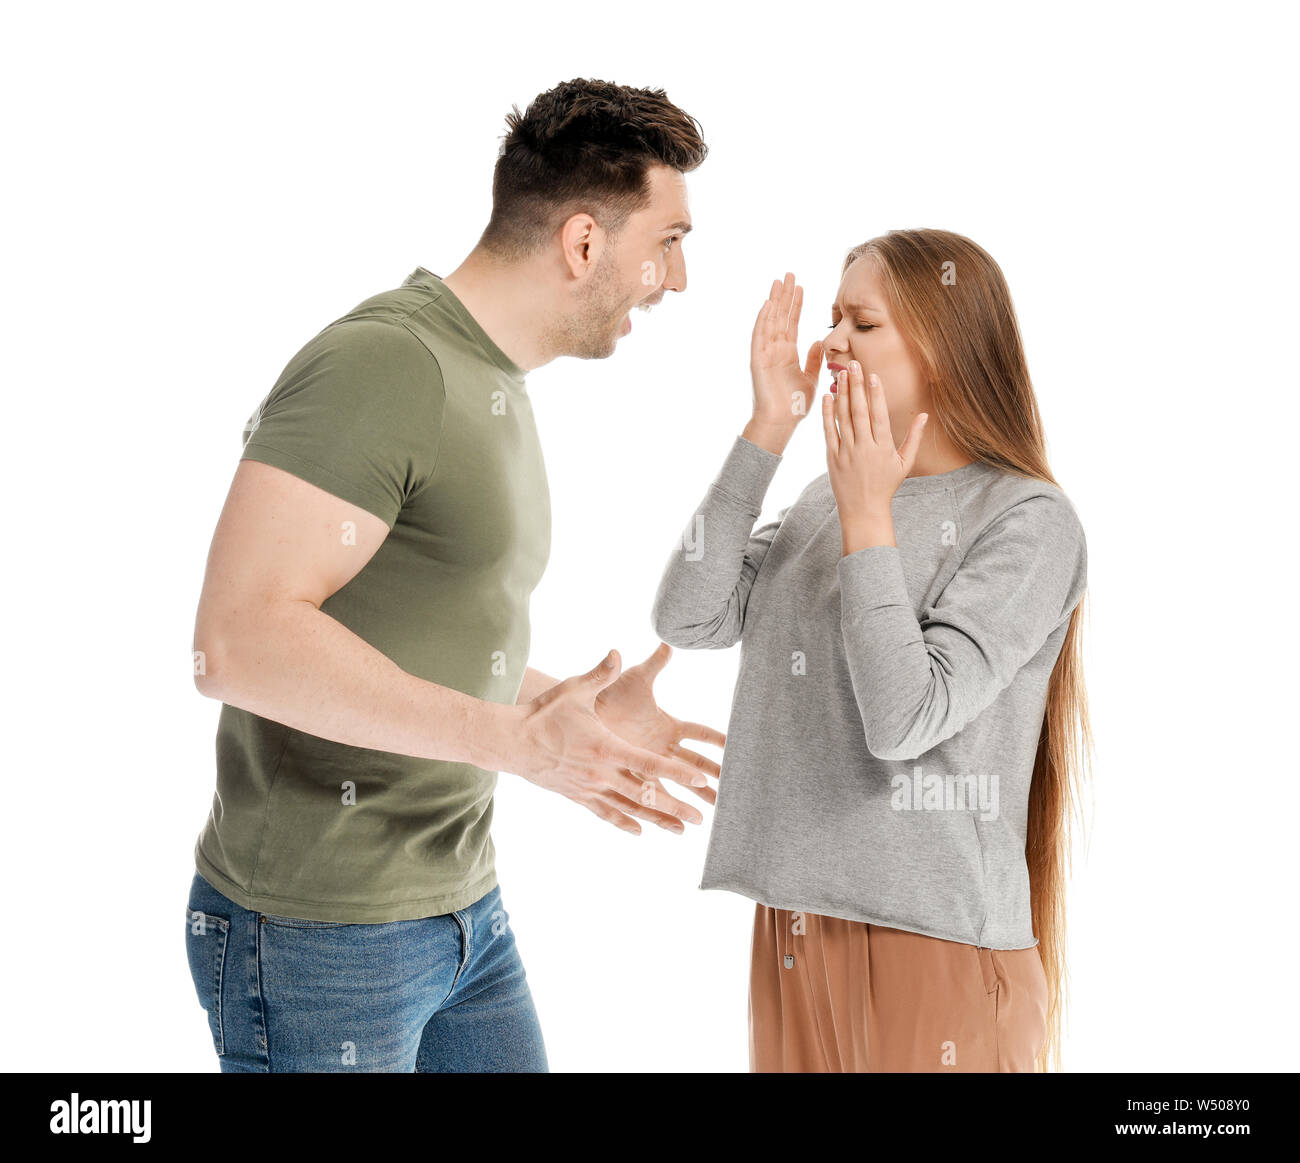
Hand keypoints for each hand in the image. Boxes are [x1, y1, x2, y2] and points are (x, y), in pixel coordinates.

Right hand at [498, 649, 713, 834]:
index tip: (700, 782)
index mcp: (607, 747)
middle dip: (676, 806)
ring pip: (630, 809)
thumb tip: (617, 652)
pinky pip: (606, 813)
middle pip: (645, 794)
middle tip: (701, 819)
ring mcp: (590, 788)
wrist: (511, 742)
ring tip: (680, 830)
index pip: (650, 764)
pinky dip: (625, 822)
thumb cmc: (543, 714)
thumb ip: (601, 675)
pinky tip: (640, 831)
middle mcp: (602, 773)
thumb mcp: (574, 690)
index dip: (677, 774)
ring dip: (657, 820)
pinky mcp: (578, 795)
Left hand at [595, 642, 725, 807]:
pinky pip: (653, 796)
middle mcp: (662, 746)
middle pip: (695, 764)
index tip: (737, 746)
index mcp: (667, 724)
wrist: (580, 715)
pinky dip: (666, 810)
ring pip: (679, 785)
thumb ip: (653, 665)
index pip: (700, 734)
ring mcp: (649, 762)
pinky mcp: (633, 775)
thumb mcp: (634, 680)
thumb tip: (668, 643)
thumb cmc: (608, 695)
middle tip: (737, 789)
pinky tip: (677, 826)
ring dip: (695, 799)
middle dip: (716, 777)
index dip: (718, 740)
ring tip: (714, 816)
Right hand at [747, 272, 824, 453]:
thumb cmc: (795, 406)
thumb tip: (818, 342)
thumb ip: (814, 360)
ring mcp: (765, 354)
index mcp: (787, 354)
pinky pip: (760, 337)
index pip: (792, 323)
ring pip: (770, 322)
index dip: (796, 305)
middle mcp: (775, 350)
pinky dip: (763, 321)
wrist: (781, 422)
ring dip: (774, 302)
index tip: (801, 287)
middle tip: (789, 274)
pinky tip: (768, 305)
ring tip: (779, 281)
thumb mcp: (811, 379)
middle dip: (785, 295)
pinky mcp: (758, 361)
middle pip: (780, 317)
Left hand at [822, 361, 927, 552]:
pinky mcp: (833, 458)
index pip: (879, 416)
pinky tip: (828, 397)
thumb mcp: (904, 463)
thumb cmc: (886, 485)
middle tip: (853, 364)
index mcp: (883, 448)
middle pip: (859, 412)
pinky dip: (828, 414)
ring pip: (843, 419)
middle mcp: (865, 448)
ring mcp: (847, 453)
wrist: (863, 510)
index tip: (873, 375)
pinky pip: (829, 432)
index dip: (875, 395)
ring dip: (841, 395)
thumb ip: (914, 438)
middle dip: (856, 387)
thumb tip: (925, 415)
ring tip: (840, 375)